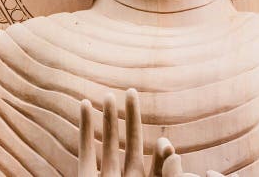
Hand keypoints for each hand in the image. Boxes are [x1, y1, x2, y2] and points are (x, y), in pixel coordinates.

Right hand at [78, 89, 227, 176]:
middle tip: (132, 91)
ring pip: (107, 143)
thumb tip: (173, 150)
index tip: (165, 145)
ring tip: (108, 95)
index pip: (158, 167)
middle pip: (131, 144)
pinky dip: (84, 127)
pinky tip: (85, 105)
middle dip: (131, 118)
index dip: (162, 155)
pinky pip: (85, 149)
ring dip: (106, 119)